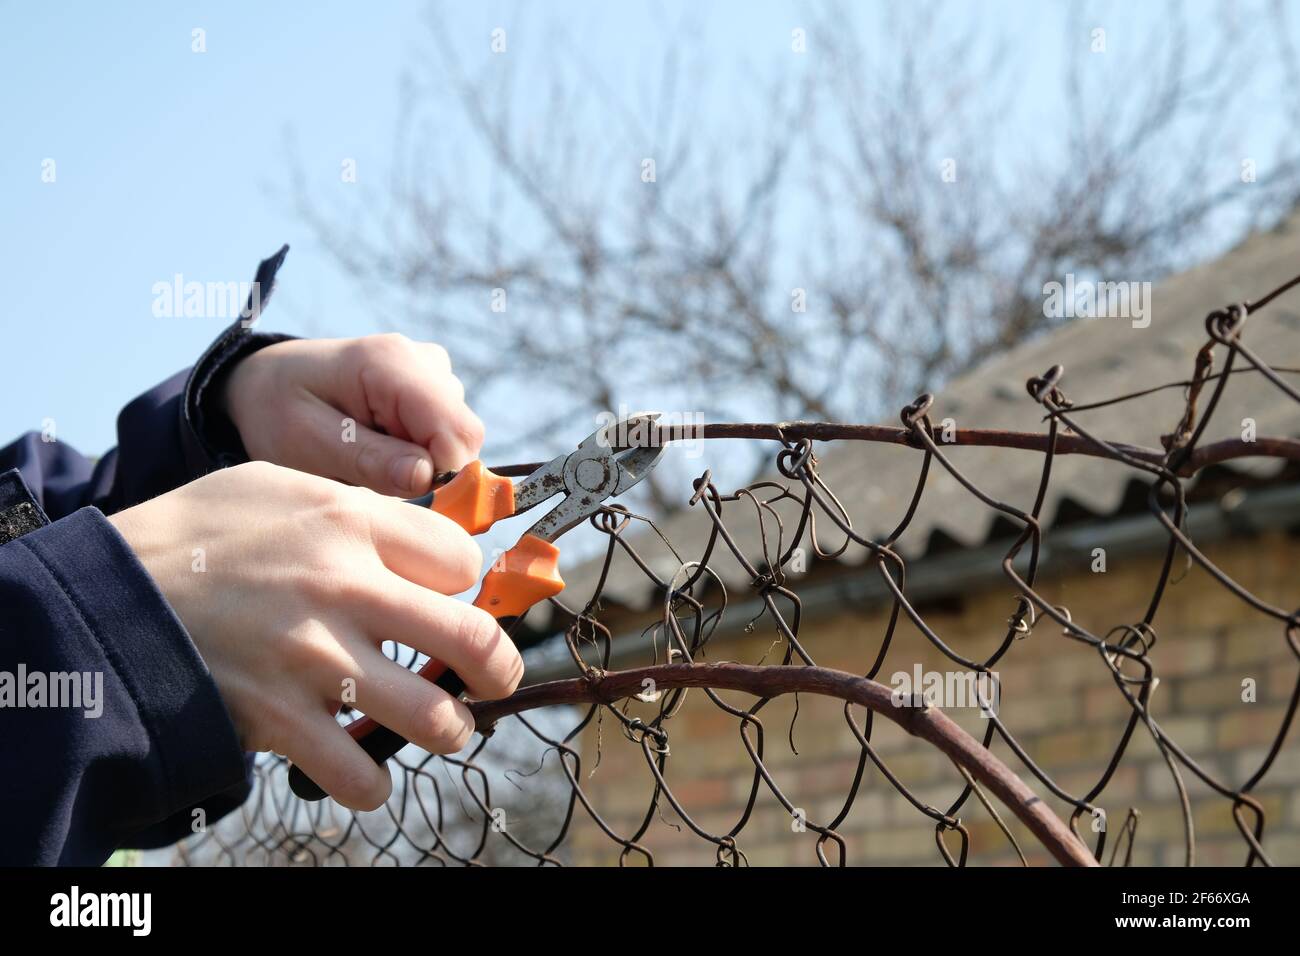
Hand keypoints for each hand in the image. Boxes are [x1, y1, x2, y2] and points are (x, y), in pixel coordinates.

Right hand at [108, 461, 523, 809]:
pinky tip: (362, 763)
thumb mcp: (274, 485)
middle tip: (493, 676)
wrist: (105, 599)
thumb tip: (420, 533)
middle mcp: (345, 590)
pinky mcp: (281, 722)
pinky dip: (372, 781)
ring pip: (436, 718)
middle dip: (498, 666)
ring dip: (449, 728)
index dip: (464, 583)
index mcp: (349, 523)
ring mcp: (315, 661)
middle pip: (474, 639)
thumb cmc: (192, 536)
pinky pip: (363, 776)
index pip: (462, 561)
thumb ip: (354, 507)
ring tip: (440, 724)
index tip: (448, 598)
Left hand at [221, 334, 484, 496]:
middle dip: (430, 469)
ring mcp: (432, 371)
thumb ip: (369, 460)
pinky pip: (448, 433)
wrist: (267, 383)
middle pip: (465, 435)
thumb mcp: (308, 443)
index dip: (440, 473)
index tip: (398, 491)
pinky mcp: (434, 386)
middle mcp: (423, 360)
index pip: (456, 429)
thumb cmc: (278, 410)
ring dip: (422, 460)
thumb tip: (427, 478)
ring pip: (459, 437)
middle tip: (374, 475)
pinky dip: (420, 450)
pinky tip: (380, 444)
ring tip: (368, 455)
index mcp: (390, 364)